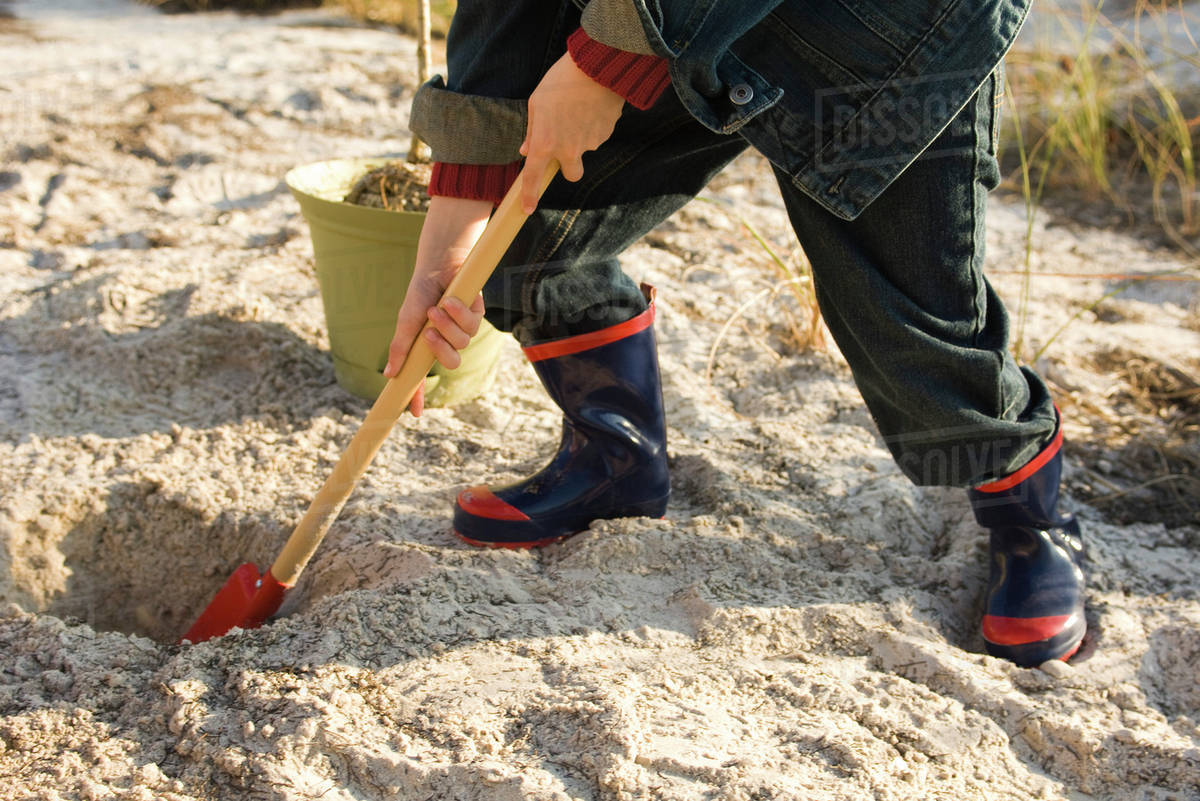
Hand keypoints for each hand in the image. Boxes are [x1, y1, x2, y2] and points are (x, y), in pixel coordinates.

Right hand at [383, 195, 492, 415]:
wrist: (440, 263)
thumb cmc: (421, 291)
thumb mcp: (407, 320)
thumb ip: (401, 347)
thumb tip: (389, 375)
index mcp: (426, 344)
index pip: (422, 376)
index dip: (419, 394)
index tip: (414, 413)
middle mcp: (445, 340)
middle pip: (451, 362)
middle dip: (441, 350)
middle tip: (429, 334)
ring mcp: (462, 328)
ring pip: (463, 343)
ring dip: (448, 326)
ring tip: (437, 308)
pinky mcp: (476, 315)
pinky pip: (472, 325)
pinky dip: (459, 313)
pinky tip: (451, 299)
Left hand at [520, 52, 624, 212]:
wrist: (598, 66)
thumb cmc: (561, 81)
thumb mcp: (537, 103)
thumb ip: (532, 131)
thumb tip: (527, 150)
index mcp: (546, 142)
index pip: (533, 177)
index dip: (529, 195)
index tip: (527, 208)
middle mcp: (569, 150)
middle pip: (571, 175)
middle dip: (568, 166)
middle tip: (565, 144)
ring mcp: (590, 144)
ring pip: (584, 149)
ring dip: (580, 137)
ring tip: (578, 108)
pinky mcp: (606, 134)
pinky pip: (596, 135)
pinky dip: (592, 125)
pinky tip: (590, 106)